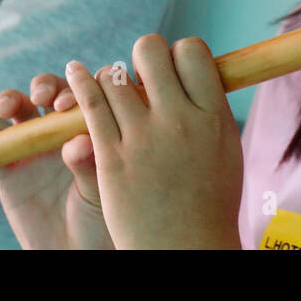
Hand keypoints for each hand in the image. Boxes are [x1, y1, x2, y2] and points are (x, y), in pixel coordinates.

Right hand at [0, 74, 114, 249]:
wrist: (71, 252)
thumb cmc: (97, 219)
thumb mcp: (99, 191)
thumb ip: (89, 165)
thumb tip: (79, 142)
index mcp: (85, 130)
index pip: (81, 97)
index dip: (74, 90)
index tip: (68, 103)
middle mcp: (58, 132)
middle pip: (48, 94)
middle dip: (43, 87)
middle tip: (42, 97)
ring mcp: (30, 148)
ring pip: (17, 111)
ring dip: (9, 99)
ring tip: (5, 108)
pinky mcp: (6, 170)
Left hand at [65, 35, 243, 248]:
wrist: (184, 250)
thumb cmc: (209, 202)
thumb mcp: (226, 149)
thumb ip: (210, 109)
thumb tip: (198, 73)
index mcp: (213, 114)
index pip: (192, 50)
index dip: (177, 53)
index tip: (171, 69)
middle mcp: (179, 120)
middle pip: (150, 51)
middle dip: (142, 55)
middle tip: (139, 74)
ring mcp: (142, 138)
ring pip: (113, 76)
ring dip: (108, 75)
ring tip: (106, 81)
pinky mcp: (110, 158)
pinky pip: (90, 104)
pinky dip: (79, 83)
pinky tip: (74, 73)